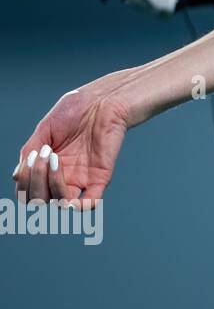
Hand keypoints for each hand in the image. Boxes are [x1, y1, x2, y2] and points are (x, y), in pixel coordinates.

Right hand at [14, 86, 130, 207]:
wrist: (102, 101)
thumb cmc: (73, 112)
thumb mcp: (43, 131)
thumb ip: (29, 153)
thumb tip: (16, 177)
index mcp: (47, 167)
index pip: (28, 191)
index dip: (24, 181)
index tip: (32, 155)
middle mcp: (62, 177)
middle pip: (41, 200)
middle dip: (35, 180)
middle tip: (45, 153)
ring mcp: (81, 178)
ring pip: (61, 203)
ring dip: (52, 186)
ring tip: (55, 158)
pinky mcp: (100, 177)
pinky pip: (91, 203)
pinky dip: (81, 207)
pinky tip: (72, 198)